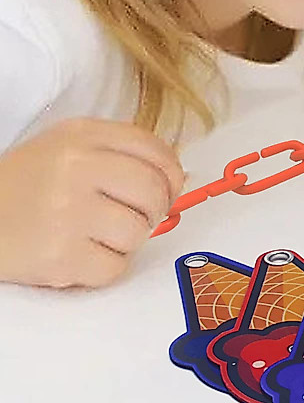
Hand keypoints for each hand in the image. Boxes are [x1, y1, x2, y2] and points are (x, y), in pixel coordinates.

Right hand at [0, 117, 184, 288]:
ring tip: (97, 236)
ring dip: (126, 241)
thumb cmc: (25, 186)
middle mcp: (76, 167)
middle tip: (136, 217)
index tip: (168, 188)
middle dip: (153, 210)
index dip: (171, 174)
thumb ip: (120, 152)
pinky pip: (115, 267)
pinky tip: (81, 256)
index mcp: (82, 134)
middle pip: (154, 191)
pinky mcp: (59, 257)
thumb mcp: (67, 147)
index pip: (155, 149)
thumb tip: (179, 177)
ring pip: (138, 232)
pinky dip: (105, 268)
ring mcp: (68, 212)